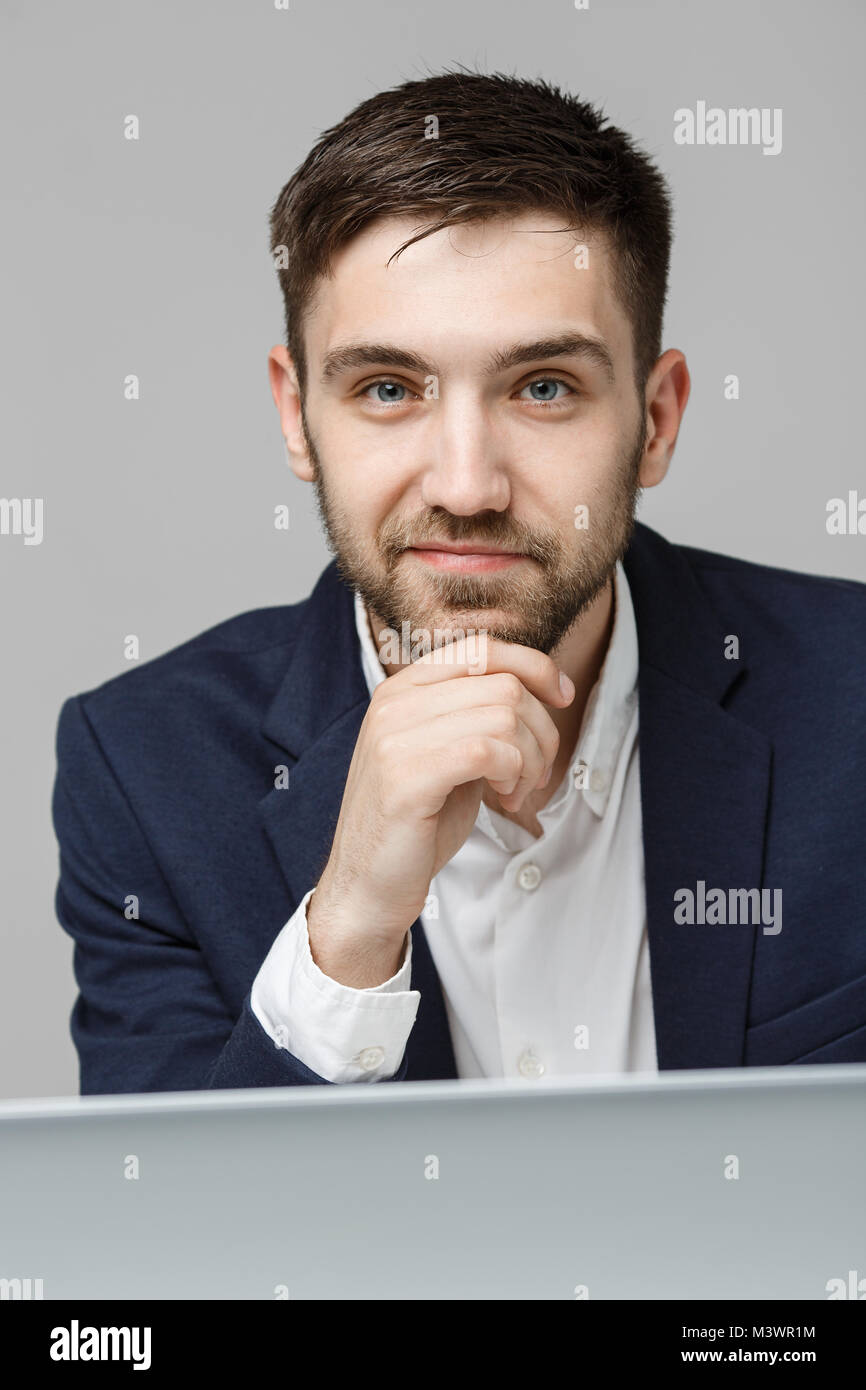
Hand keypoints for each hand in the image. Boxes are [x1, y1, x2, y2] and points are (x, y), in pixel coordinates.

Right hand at [306, 635, 573, 984]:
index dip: (534, 666)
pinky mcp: (405, 777)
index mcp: (402, 689)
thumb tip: (538, 687)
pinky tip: (503, 799)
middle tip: (533, 774)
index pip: (482, 648)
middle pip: (503, 685)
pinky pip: (487, 751)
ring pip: (503, 716)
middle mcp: (394, 703)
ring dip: (529, 759)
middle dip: (540, 731)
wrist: (367, 884)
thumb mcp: (448, 752)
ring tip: (514, 791)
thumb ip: (476, 714)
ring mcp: (394, 737)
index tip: (562, 696)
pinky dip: (512, 774)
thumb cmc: (416, 822)